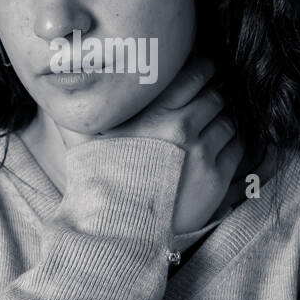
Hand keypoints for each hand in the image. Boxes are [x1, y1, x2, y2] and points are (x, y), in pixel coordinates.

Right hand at [62, 55, 242, 233]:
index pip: (195, 72)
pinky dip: (234, 144)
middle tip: (212, 103)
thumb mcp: (87, 142)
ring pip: (230, 120)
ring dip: (226, 121)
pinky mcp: (216, 175)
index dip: (204, 70)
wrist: (121, 229)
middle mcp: (180, 124)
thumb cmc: (103, 184)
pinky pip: (238, 147)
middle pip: (216, 95)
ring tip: (215, 129)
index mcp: (153, 110)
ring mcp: (202, 150)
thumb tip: (62, 97)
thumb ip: (83, 114)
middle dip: (217, 96)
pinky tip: (221, 150)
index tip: (205, 72)